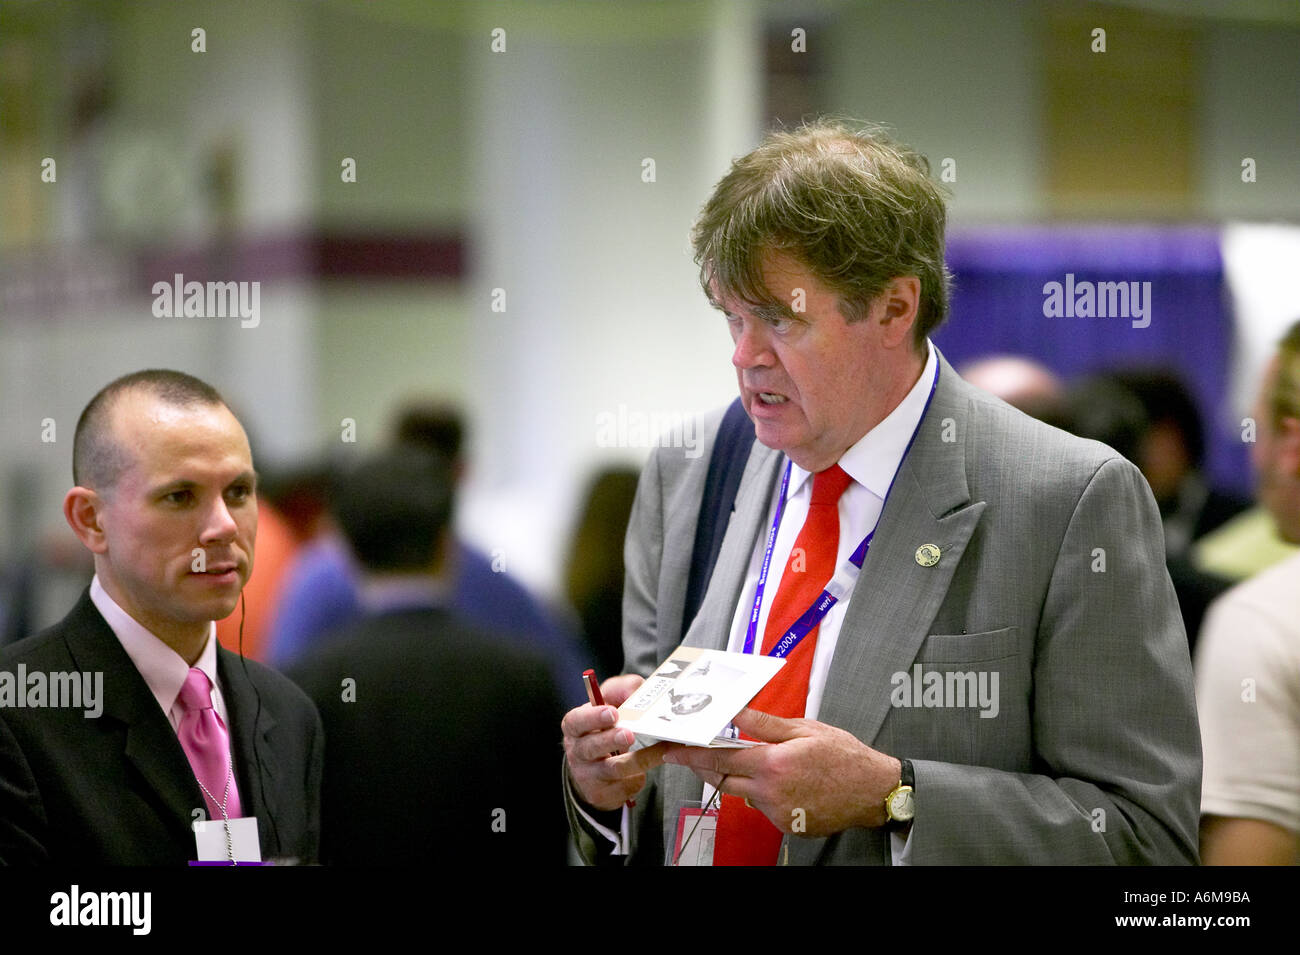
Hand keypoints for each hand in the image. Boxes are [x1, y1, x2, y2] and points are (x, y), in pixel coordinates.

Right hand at [561, 674, 670, 811]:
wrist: (598, 768)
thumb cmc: (607, 728)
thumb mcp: (611, 703)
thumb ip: (622, 690)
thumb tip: (633, 691)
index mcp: (575, 726)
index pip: (576, 721)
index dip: (593, 717)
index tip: (612, 712)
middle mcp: (577, 751)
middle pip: (590, 748)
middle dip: (610, 740)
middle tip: (629, 734)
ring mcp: (588, 775)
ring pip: (612, 769)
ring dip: (638, 759)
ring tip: (659, 751)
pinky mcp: (602, 794)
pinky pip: (623, 787)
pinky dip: (638, 778)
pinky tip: (647, 771)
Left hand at [663, 708, 901, 836]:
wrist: (873, 791)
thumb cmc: (843, 755)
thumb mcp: (804, 729)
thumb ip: (763, 723)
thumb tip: (733, 711)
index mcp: (773, 764)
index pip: (720, 758)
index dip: (691, 754)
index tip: (671, 749)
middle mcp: (771, 793)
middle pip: (722, 780)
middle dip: (703, 767)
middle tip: (690, 753)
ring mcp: (778, 813)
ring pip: (741, 795)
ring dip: (736, 778)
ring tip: (750, 760)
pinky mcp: (786, 826)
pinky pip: (761, 807)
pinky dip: (759, 792)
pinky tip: (777, 780)